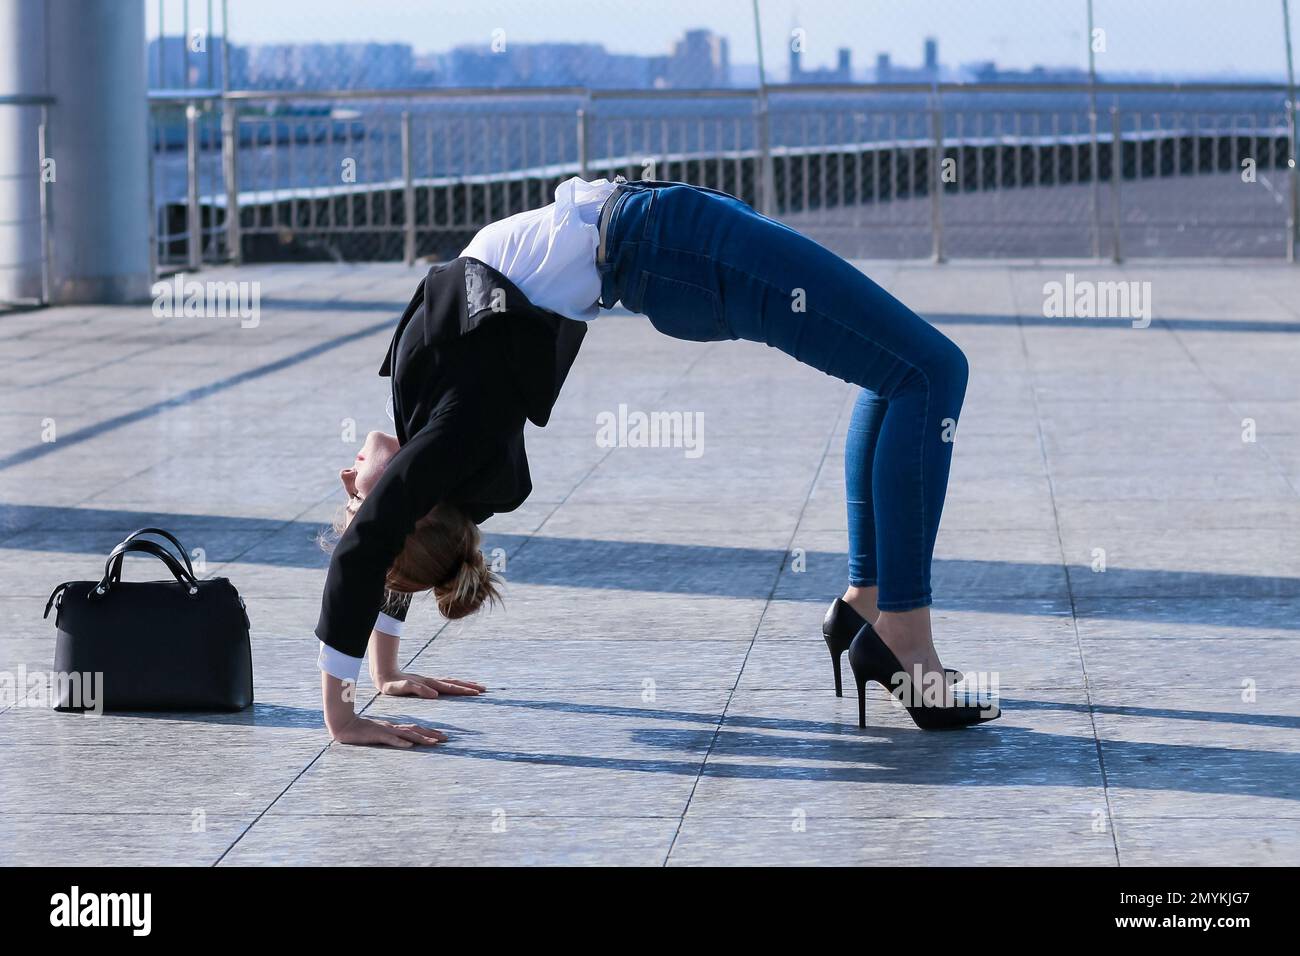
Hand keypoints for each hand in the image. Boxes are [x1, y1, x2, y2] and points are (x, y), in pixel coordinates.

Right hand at [329, 712, 447, 747]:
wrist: (344, 725)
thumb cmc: (362, 731)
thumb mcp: (380, 734)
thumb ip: (392, 736)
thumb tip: (406, 743)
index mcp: (394, 727)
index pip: (415, 729)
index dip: (429, 732)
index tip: (443, 736)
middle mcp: (393, 728)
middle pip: (415, 731)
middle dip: (431, 734)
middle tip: (447, 739)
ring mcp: (385, 731)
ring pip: (406, 735)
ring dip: (420, 738)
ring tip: (433, 743)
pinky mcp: (377, 735)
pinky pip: (390, 739)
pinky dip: (400, 742)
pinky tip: (409, 745)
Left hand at [372, 671, 486, 698]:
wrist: (384, 675)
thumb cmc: (392, 685)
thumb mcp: (402, 688)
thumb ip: (418, 690)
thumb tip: (435, 695)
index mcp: (429, 684)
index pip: (450, 687)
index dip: (463, 690)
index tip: (477, 693)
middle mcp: (432, 682)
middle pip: (454, 683)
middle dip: (469, 686)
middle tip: (484, 689)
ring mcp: (430, 682)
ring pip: (451, 682)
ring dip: (464, 685)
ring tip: (476, 687)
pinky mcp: (427, 684)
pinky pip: (445, 684)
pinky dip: (455, 685)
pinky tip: (457, 687)